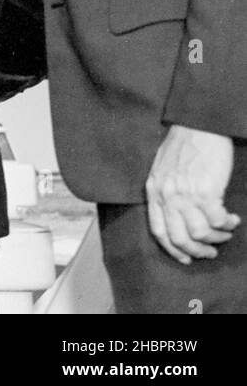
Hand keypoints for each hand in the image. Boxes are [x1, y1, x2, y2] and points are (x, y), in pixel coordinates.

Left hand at [145, 125, 240, 263]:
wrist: (198, 126)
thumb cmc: (182, 146)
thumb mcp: (162, 169)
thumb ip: (165, 191)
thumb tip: (175, 216)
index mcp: (154, 190)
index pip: (158, 230)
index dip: (172, 249)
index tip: (185, 258)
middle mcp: (167, 195)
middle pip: (180, 238)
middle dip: (197, 252)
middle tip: (210, 252)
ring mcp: (186, 194)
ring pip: (201, 234)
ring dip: (217, 238)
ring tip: (224, 232)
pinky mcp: (207, 191)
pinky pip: (218, 220)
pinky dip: (227, 224)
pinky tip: (232, 219)